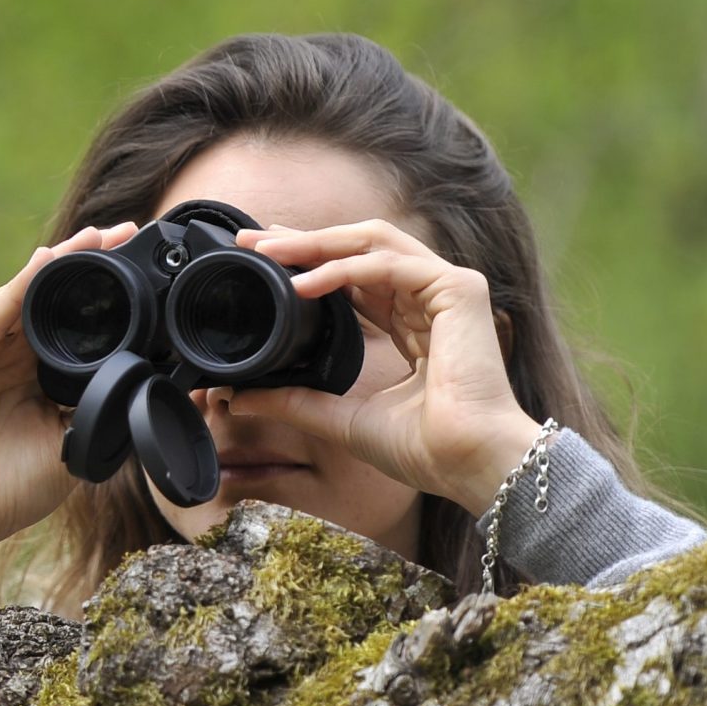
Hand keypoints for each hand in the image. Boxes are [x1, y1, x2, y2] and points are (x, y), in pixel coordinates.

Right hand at [0, 221, 144, 595]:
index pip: (67, 320)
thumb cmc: (2, 492)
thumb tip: (147, 378)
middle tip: (127, 233)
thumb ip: (97, 406)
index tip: (142, 265)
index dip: (103, 293)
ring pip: (18, 296)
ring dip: (58, 265)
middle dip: (85, 263)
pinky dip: (16, 290)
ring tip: (97, 240)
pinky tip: (46, 265)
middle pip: (44, 297)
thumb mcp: (69, 443)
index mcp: (27, 373)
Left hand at [224, 219, 541, 514]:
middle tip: (252, 242)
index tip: (263, 260)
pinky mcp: (458, 290)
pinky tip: (303, 284)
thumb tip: (238, 397)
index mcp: (413, 324)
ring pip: (373, 244)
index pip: (356, 276)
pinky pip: (389, 265)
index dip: (310, 262)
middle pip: (360, 248)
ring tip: (268, 252)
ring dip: (316, 244)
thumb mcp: (342, 418)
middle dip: (304, 242)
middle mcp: (431, 299)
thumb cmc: (425, 449)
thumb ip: (295, 401)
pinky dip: (342, 270)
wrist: (468, 464)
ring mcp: (449, 289)